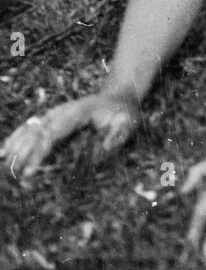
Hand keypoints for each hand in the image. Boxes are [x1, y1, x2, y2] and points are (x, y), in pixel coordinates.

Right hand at [1, 93, 140, 181]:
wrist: (120, 96)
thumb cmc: (125, 113)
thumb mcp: (129, 122)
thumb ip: (119, 135)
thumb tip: (104, 148)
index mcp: (78, 113)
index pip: (53, 134)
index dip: (40, 152)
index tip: (29, 171)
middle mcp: (63, 111)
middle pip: (37, 130)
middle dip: (23, 151)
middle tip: (12, 173)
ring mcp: (57, 112)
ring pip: (31, 126)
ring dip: (16, 142)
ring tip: (2, 160)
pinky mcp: (55, 117)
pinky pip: (32, 126)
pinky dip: (18, 136)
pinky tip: (5, 148)